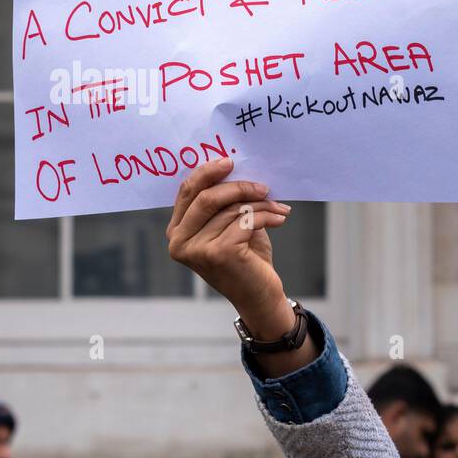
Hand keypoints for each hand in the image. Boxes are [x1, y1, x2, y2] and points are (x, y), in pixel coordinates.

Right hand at [166, 158, 312, 375]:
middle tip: (264, 187)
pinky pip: (246, 220)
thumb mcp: (231, 226)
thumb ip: (225, 203)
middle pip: (207, 197)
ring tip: (279, 208)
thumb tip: (236, 168)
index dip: (207, 172)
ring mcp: (197, 250)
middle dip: (238, 186)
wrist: (260, 296)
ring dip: (261, 204)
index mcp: (177, 231)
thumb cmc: (246, 258)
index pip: (187, 191)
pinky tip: (280, 220)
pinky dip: (267, 216)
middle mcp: (180, 242)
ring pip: (231, 209)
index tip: (230, 161)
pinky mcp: (219, 254)